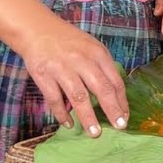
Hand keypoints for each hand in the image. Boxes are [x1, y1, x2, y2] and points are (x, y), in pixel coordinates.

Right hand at [20, 18, 127, 136]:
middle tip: (119, 127)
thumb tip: (113, 97)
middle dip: (112, 110)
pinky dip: (62, 113)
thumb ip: (102, 69)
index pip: (115, 80)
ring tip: (95, 133)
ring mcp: (62, 68)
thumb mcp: (92, 49)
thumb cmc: (69, 43)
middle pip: (102, 89)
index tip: (125, 117)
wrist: (37, 30)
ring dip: (88, 117)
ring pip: (79, 96)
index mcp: (98, 54)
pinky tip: (68, 123)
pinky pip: (55, 98)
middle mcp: (82, 61)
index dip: (122, 101)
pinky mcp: (43, 75)